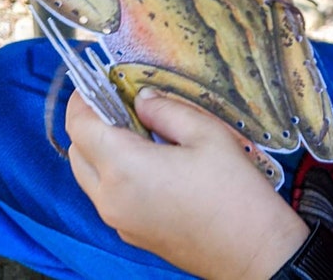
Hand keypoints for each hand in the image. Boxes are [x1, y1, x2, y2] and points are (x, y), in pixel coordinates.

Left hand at [65, 89, 309, 279]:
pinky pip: (106, 195)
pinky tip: (148, 158)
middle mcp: (110, 198)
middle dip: (90, 121)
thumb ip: (165, 109)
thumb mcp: (205, 134)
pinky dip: (112, 171)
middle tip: (121, 100)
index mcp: (123, 168)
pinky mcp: (132, 234)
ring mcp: (119, 221)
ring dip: (100, 147)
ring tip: (137, 127)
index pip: (79, 126)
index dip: (83, 98)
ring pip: (88, 175)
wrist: (254, 253)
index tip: (99, 79)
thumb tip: (140, 97)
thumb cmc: (233, 190)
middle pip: (77, 151)